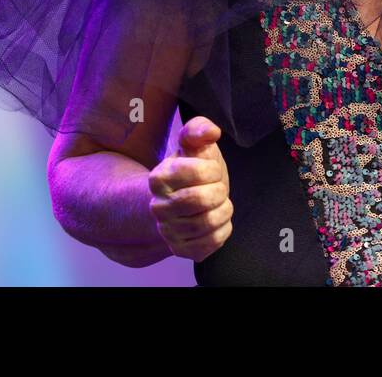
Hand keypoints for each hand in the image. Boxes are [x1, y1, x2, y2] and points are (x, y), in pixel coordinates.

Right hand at [148, 116, 233, 261]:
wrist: (185, 199)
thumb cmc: (194, 169)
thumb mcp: (196, 145)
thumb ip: (199, 130)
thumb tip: (211, 132)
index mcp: (159, 177)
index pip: (198, 172)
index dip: (213, 169)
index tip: (211, 170)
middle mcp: (158, 207)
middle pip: (201, 200)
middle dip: (219, 191)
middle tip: (218, 188)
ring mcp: (167, 231)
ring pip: (207, 224)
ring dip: (223, 210)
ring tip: (219, 203)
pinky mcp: (181, 249)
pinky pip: (211, 243)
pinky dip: (223, 230)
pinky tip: (217, 220)